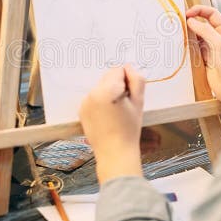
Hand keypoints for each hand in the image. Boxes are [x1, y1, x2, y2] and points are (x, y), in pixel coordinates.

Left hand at [79, 66, 144, 182]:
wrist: (115, 153)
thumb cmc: (129, 129)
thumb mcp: (139, 102)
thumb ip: (136, 80)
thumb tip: (128, 68)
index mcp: (107, 90)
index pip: (118, 70)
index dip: (127, 81)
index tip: (130, 96)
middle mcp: (93, 93)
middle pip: (107, 77)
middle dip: (117, 86)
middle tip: (124, 105)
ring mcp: (85, 102)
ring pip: (100, 87)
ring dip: (108, 94)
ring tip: (116, 113)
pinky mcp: (81, 110)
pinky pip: (93, 98)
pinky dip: (100, 103)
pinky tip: (107, 117)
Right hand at [186, 5, 220, 125]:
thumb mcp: (220, 44)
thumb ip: (205, 31)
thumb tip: (191, 21)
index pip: (211, 15)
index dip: (200, 11)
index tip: (188, 13)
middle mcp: (218, 39)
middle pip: (202, 25)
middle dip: (191, 22)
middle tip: (179, 22)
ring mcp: (210, 50)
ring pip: (196, 38)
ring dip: (188, 35)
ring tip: (178, 34)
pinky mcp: (204, 61)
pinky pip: (193, 50)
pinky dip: (187, 48)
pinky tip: (181, 46)